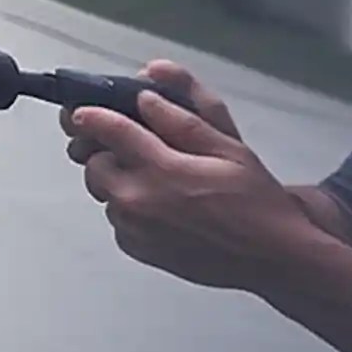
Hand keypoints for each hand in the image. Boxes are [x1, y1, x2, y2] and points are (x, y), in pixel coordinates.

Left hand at [60, 60, 330, 291]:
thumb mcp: (228, 147)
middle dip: (105, 149)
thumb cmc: (254, 199)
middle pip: (93, 163)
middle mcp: (138, 201)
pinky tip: (160, 203)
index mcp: (162, 169)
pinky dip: (127, 205)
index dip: (91, 114)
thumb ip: (181, 120)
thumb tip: (145, 94)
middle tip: (131, 144)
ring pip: (103, 191)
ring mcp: (134, 229)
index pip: (110, 131)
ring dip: (117, 178)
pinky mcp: (136, 249)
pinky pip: (116, 217)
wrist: (270, 256)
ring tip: (155, 176)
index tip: (81, 110)